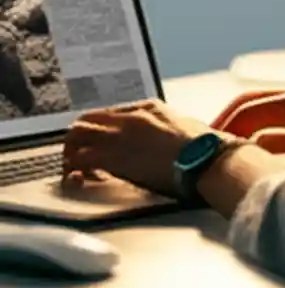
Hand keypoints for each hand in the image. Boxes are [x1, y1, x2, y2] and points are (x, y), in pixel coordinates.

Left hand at [61, 99, 217, 196]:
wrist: (209, 160)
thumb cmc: (207, 149)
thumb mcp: (188, 129)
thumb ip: (171, 130)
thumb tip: (172, 143)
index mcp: (149, 108)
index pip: (111, 113)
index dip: (102, 131)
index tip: (104, 145)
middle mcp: (129, 117)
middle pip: (87, 120)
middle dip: (79, 138)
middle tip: (81, 156)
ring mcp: (119, 135)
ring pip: (76, 136)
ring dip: (72, 152)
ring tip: (77, 168)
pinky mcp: (112, 156)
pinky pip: (79, 159)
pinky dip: (74, 169)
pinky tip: (81, 179)